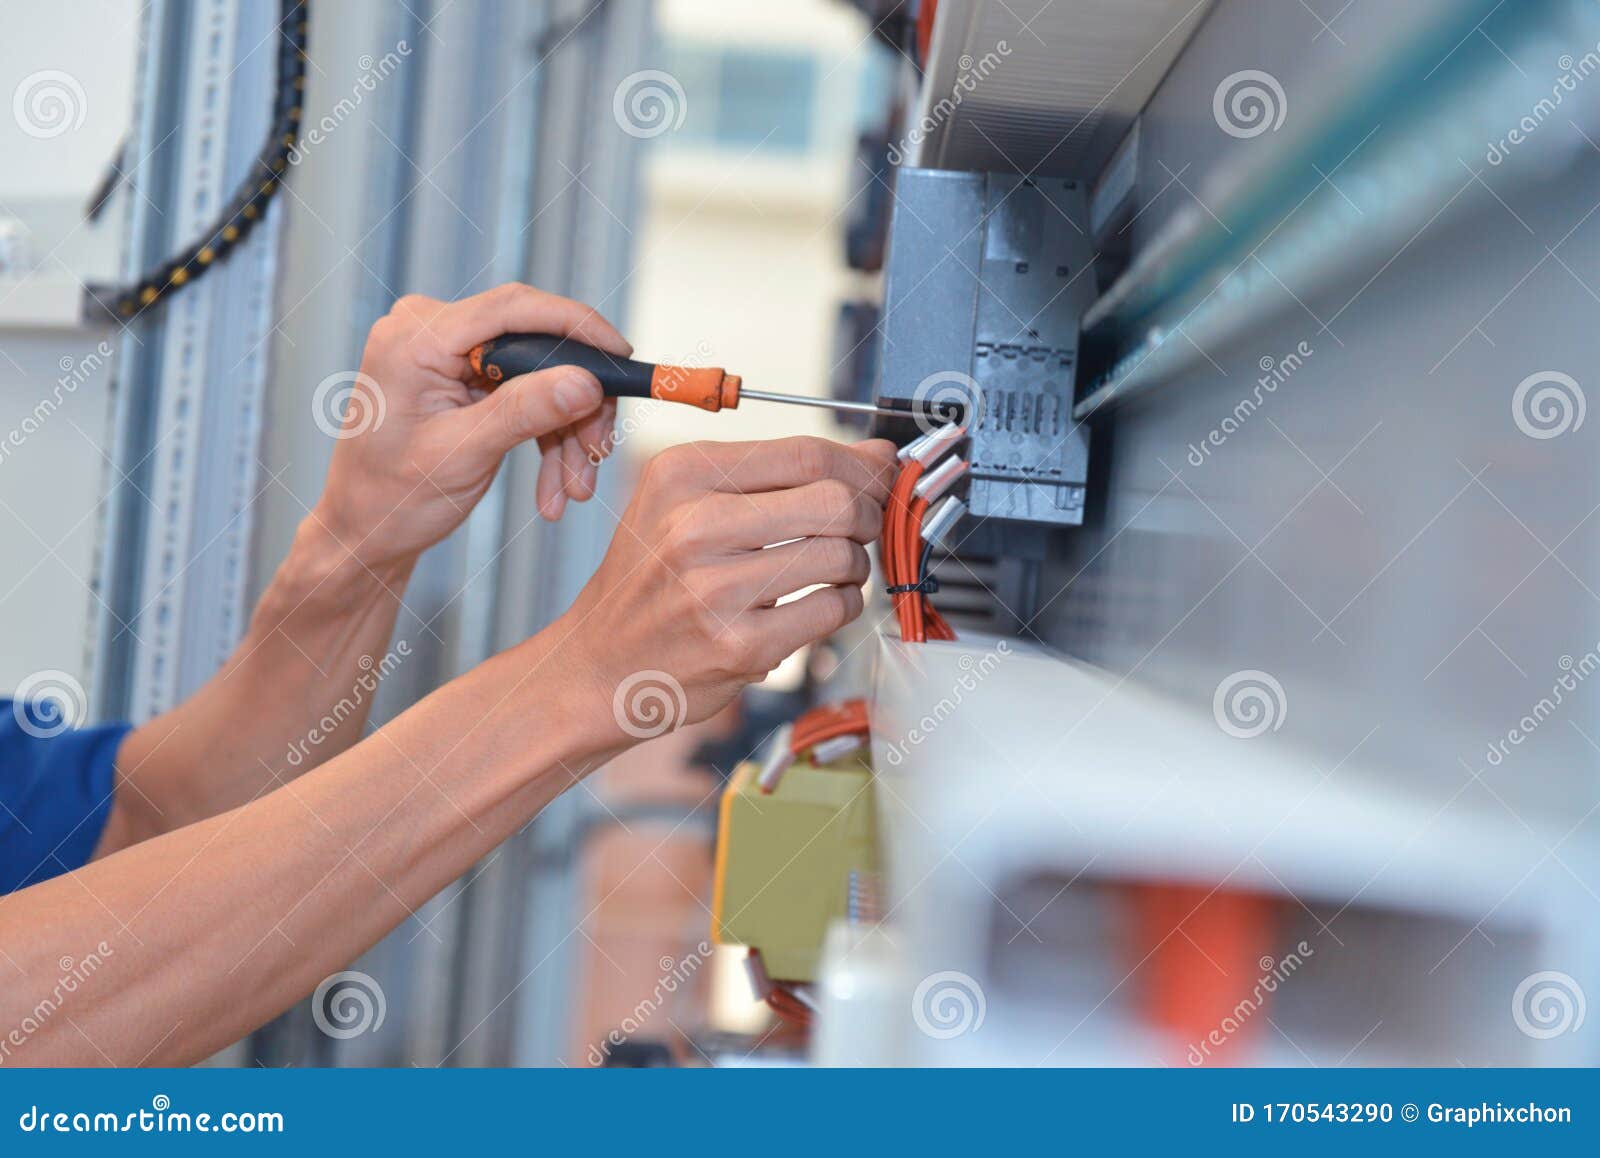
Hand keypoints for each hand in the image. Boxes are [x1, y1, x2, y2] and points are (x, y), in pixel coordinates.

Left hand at [313, 283, 631, 568]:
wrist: (363, 530)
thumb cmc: (392, 497)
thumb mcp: (463, 455)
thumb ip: (524, 413)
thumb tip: (586, 383)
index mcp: (416, 338)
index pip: (513, 308)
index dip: (577, 326)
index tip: (622, 354)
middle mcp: (429, 331)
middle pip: (534, 347)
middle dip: (573, 405)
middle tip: (598, 454)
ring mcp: (445, 352)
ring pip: (537, 376)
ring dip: (564, 432)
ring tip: (574, 489)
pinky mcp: (460, 376)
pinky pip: (523, 393)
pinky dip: (545, 436)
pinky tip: (556, 485)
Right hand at [549, 436, 897, 744]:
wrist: (600, 665)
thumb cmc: (650, 581)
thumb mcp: (687, 503)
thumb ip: (777, 473)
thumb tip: (876, 453)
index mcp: (681, 475)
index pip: (805, 453)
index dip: (861, 466)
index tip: (879, 476)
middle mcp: (692, 527)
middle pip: (834, 500)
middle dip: (868, 514)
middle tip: (863, 527)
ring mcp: (715, 590)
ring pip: (841, 555)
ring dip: (856, 564)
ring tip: (832, 570)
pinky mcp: (740, 645)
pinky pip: (832, 610)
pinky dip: (843, 605)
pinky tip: (818, 603)